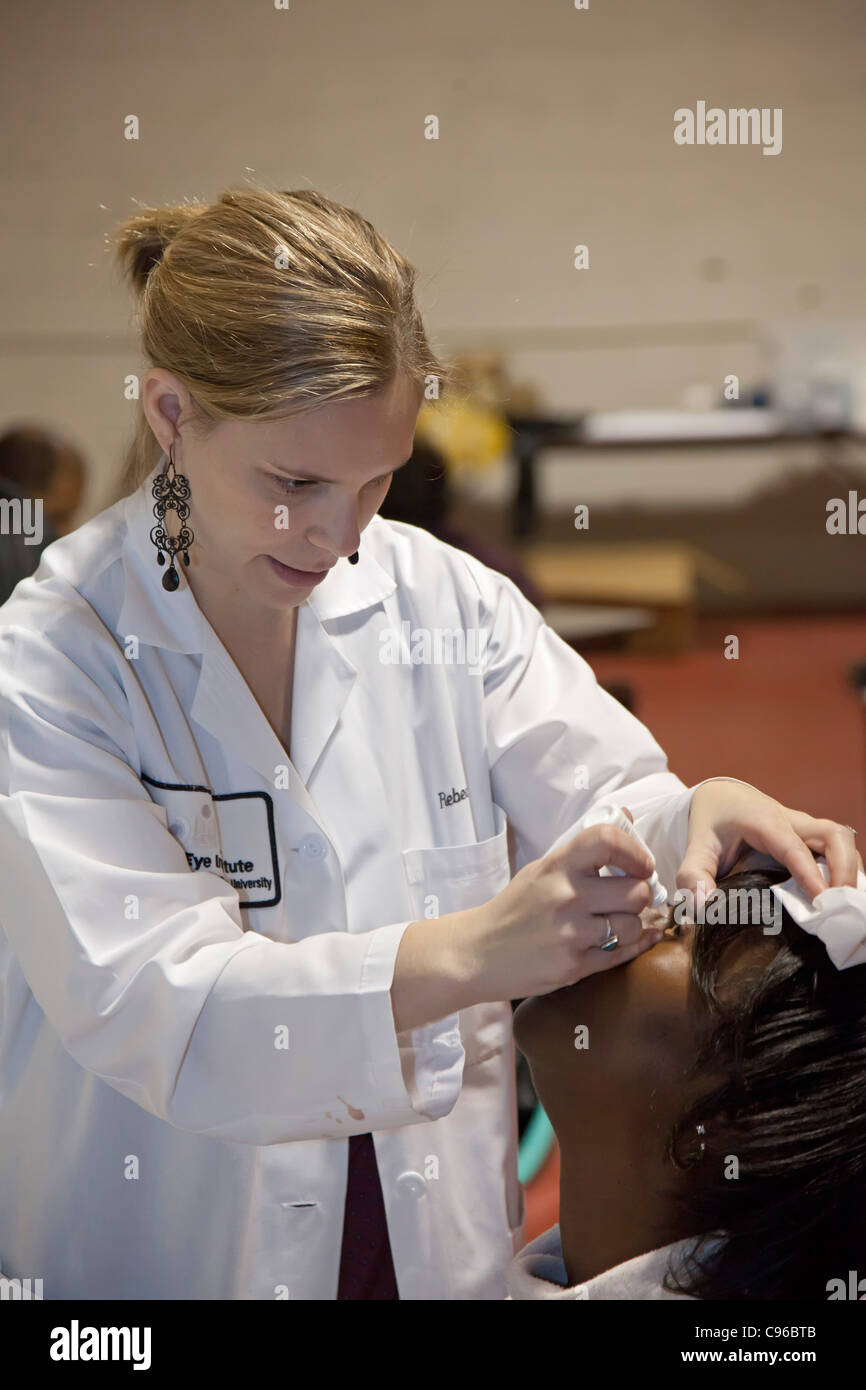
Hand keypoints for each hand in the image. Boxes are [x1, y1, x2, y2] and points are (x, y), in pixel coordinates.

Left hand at [677, 780, 862, 904]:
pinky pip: (837, 846)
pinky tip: (840, 893)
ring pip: (840, 838)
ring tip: (845, 902)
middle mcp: (791, 820)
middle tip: (839, 904)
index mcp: (764, 822)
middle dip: (843, 868)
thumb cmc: (710, 822)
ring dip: (848, 868)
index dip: (811, 873)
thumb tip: (700, 907)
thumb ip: (693, 876)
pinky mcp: (810, 835)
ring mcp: (804, 826)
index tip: (822, 901)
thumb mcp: (696, 847)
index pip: (794, 847)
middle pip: (833, 835)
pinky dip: (844, 867)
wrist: (720, 796)